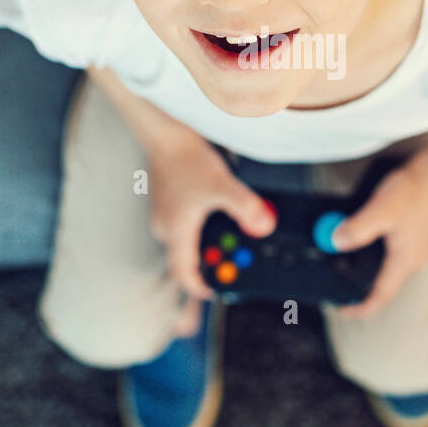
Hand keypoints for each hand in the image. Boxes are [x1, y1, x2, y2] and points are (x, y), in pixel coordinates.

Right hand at [146, 137, 276, 302]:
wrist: (165, 134)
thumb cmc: (186, 159)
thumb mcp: (222, 185)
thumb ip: (245, 208)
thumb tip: (264, 226)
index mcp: (176, 232)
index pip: (184, 273)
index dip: (199, 287)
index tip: (215, 292)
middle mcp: (165, 228)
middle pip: (188, 257)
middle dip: (213, 259)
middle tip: (235, 255)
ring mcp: (163, 214)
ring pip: (187, 240)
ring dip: (207, 242)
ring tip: (230, 233)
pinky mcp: (166, 202)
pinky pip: (184, 225)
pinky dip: (201, 227)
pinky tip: (215, 212)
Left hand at [329, 160, 427, 319]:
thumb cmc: (413, 191)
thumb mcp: (380, 210)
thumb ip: (357, 229)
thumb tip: (335, 242)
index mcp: (406, 261)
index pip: (381, 296)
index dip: (361, 307)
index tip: (342, 309)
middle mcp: (415, 259)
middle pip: (386, 285)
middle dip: (363, 289)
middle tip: (340, 287)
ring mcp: (419, 248)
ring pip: (390, 269)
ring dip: (371, 272)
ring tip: (348, 267)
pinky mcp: (419, 235)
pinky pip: (395, 255)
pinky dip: (378, 256)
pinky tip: (367, 243)